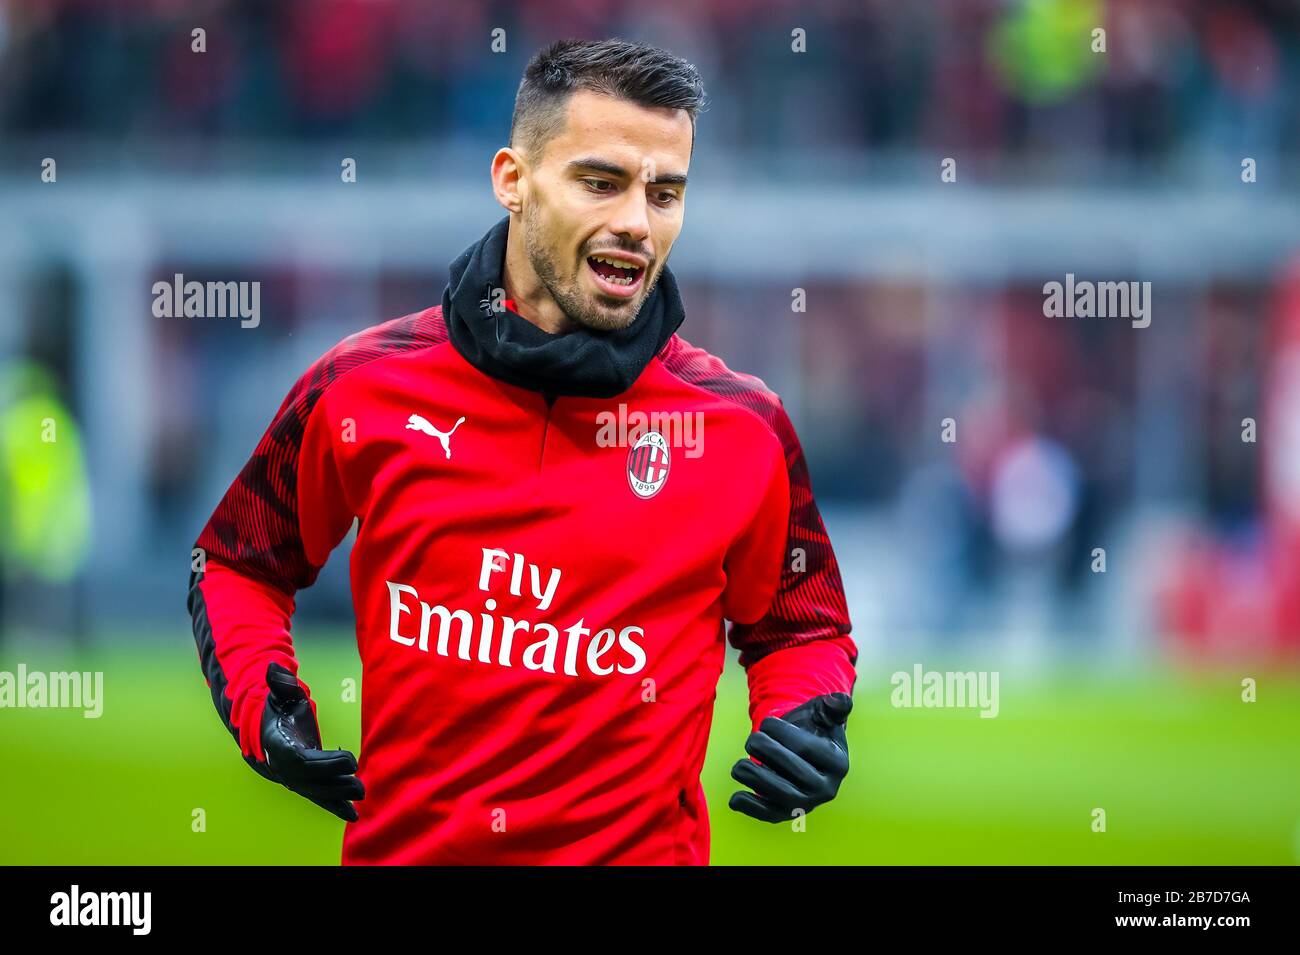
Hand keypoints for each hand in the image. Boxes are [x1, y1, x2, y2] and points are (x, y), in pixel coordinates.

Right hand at [249, 662, 364, 821]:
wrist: (262, 720)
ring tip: (360, 800)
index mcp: (275, 743)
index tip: (350, 759)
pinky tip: (352, 815)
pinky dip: (333, 805)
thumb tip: (273, 669)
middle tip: (360, 787)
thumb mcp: (279, 690)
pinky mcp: (300, 778)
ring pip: (313, 790)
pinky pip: (316, 794)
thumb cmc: (276, 703)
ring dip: (337, 797)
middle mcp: (279, 764)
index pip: (299, 759)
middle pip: (308, 780)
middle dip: (334, 784)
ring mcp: (289, 774)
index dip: (324, 762)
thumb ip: (280, 683)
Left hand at [728, 692, 851, 822]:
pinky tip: (735, 797)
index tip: (767, 722)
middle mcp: (826, 788)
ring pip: (782, 797)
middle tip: (751, 740)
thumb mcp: (822, 713)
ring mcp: (807, 804)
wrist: (800, 752)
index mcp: (838, 763)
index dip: (782, 733)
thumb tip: (840, 700)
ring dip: (756, 780)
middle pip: (796, 774)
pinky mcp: (786, 814)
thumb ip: (832, 705)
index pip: (807, 748)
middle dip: (768, 753)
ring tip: (739, 766)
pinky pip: (769, 815)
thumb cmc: (810, 728)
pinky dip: (751, 808)